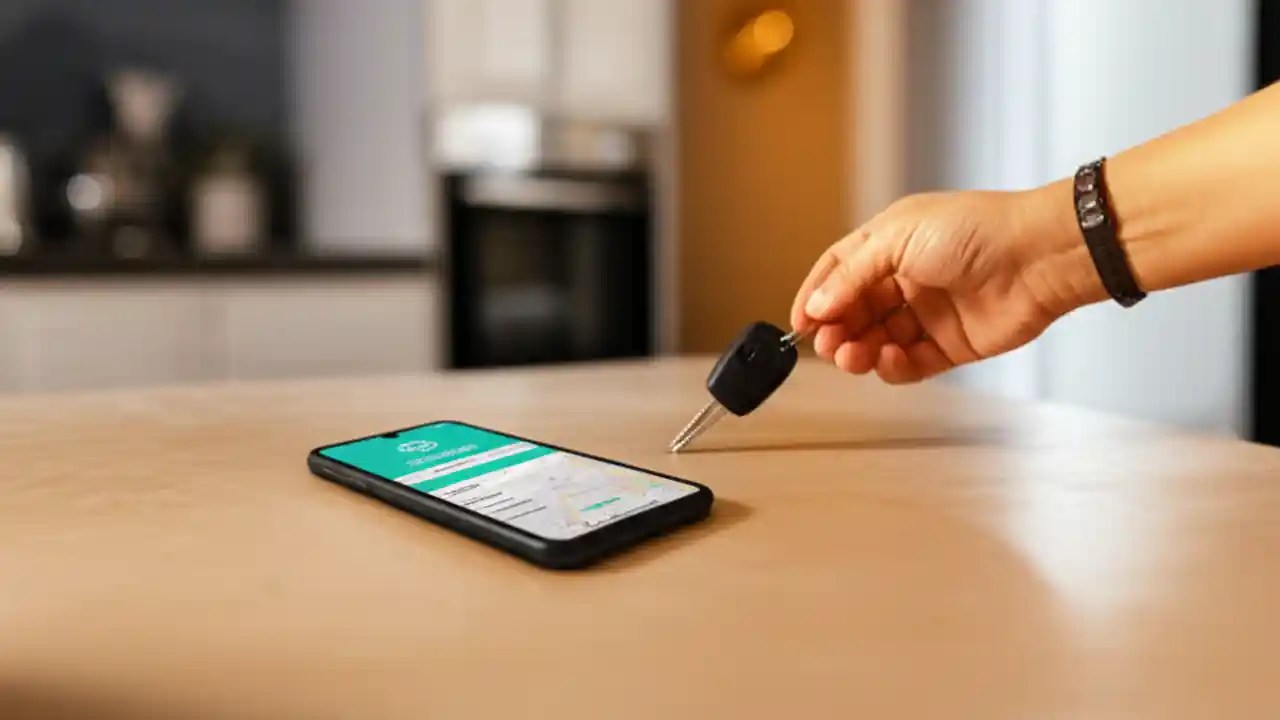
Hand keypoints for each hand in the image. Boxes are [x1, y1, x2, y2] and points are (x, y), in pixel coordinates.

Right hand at [790, 187, 1097, 382]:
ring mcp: (929, 312)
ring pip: (878, 339)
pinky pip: (910, 362)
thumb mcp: (897, 239)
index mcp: (890, 243)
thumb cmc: (977, 231)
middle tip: (826, 344)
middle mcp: (907, 277)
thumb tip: (816, 304)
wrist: (1039, 257)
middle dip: (836, 329)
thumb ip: (852, 275)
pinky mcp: (951, 344)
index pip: (838, 272)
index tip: (798, 323)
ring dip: (859, 350)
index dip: (815, 296)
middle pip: (855, 311)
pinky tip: (887, 358)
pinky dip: (892, 366)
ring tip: (852, 356)